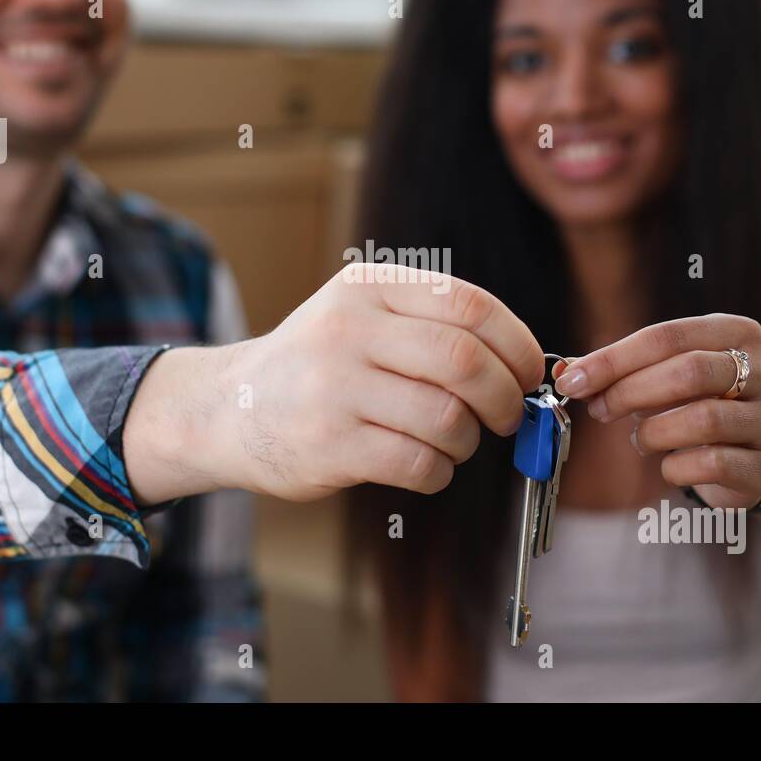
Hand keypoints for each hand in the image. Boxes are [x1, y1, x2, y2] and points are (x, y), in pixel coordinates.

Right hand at [125, 263, 543, 504]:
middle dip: (504, 398)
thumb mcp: (362, 317)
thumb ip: (432, 325)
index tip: (528, 374)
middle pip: (465, 362)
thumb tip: (526, 364)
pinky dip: (440, 472)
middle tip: (507, 417)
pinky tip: (428, 466)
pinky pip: (418, 463)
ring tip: (456, 442)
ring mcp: (335, 388)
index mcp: (368, 289)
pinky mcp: (328, 444)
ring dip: (470, 440)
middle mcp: (349, 330)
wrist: (231, 408)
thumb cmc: (320, 365)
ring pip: (447, 418)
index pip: (470, 306)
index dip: (516, 345)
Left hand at [553, 314, 760, 508]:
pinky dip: (675, 466)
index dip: (614, 359)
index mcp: (735, 333)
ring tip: (640, 438)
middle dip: (631, 392)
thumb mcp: (662, 375)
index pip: (667, 336)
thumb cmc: (696, 402)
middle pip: (690, 371)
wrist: (749, 455)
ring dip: (653, 432)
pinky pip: (711, 463)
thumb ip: (618, 371)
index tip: (574, 380)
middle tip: (599, 409)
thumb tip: (567, 373)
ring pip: (704, 419)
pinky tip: (668, 463)